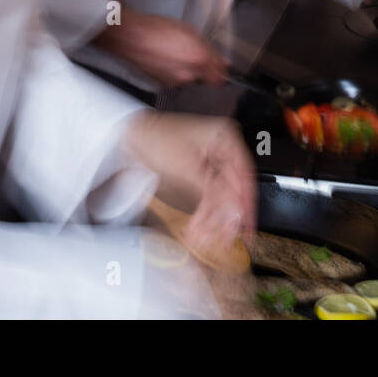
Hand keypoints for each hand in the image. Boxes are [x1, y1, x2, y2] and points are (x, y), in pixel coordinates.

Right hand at [94, 10, 228, 87]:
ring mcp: (175, 81)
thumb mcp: (190, 32)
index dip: (222, 73)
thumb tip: (223, 62)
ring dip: (187, 70)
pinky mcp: (163, 84)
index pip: (221, 79)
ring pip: (190, 80)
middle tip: (195, 55)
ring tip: (176, 54)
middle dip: (204, 70)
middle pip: (206, 80)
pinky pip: (176, 80)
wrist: (131, 37)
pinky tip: (167, 58)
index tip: (222, 68)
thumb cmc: (156, 30)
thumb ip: (210, 49)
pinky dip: (174, 72)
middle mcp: (188, 75)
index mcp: (199, 59)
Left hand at [125, 111, 256, 258]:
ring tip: (207, 237)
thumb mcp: (188, 168)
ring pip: (220, 195)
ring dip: (213, 219)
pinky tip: (200, 226)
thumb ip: (214, 191)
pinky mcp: (200, 172)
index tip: (247, 226)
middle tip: (227, 238)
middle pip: (232, 188)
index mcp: (225, 138)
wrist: (130, 138)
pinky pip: (208, 195)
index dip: (246, 204)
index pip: (244, 176)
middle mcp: (222, 148)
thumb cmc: (156, 140)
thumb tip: (235, 209)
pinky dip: (204, 212)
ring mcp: (211, 160)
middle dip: (226, 216)